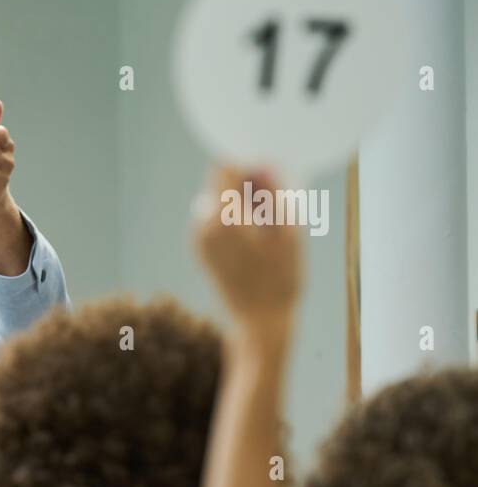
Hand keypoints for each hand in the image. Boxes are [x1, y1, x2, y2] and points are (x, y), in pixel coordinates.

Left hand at [194, 165, 302, 335]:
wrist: (260, 322)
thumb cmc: (281, 277)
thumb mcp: (287, 230)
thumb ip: (274, 191)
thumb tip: (264, 164)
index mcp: (221, 216)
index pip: (226, 168)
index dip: (251, 166)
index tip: (273, 179)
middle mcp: (202, 225)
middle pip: (221, 184)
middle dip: (248, 185)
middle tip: (277, 204)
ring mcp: (199, 238)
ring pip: (220, 201)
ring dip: (244, 203)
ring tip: (270, 225)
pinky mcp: (202, 250)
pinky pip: (218, 220)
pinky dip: (237, 219)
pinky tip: (258, 238)